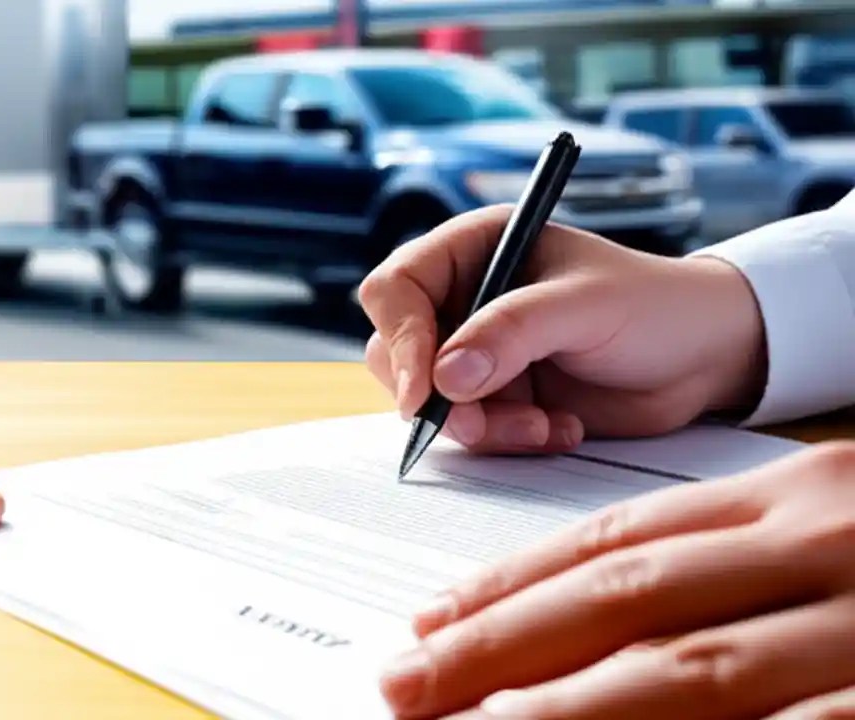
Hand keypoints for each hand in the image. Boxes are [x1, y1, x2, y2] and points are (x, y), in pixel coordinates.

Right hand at [359, 205, 766, 453]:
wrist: (705, 358)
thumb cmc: (654, 307)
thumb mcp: (584, 307)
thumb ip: (513, 333)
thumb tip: (445, 377)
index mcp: (473, 248)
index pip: (397, 287)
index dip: (402, 337)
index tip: (425, 389)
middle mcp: (463, 297)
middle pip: (396, 350)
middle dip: (436, 396)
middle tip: (477, 424)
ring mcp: (474, 351)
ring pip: (428, 400)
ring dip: (480, 426)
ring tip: (542, 425)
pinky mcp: (494, 397)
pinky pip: (467, 430)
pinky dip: (506, 440)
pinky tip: (558, 428)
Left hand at [379, 441, 854, 718]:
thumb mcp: (831, 524)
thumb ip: (728, 558)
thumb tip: (603, 617)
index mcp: (791, 498)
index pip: (621, 537)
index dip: (513, 583)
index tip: (430, 619)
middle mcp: (817, 546)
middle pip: (627, 597)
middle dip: (502, 647)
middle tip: (408, 683)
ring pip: (687, 668)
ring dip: (564, 707)